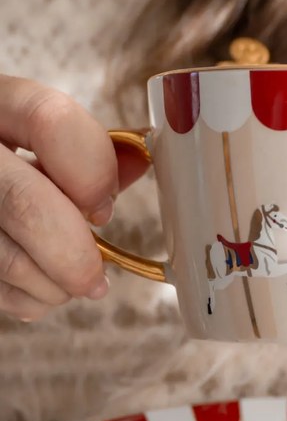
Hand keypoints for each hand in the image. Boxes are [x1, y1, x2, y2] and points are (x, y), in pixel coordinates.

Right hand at [0, 77, 146, 320]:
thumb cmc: (1, 153)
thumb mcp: (30, 131)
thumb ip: (82, 147)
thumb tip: (138, 162)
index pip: (51, 120)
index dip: (92, 171)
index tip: (104, 206)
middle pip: (21, 202)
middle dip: (72, 253)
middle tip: (95, 278)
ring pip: (2, 257)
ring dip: (50, 286)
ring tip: (69, 284)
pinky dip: (22, 300)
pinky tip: (36, 289)